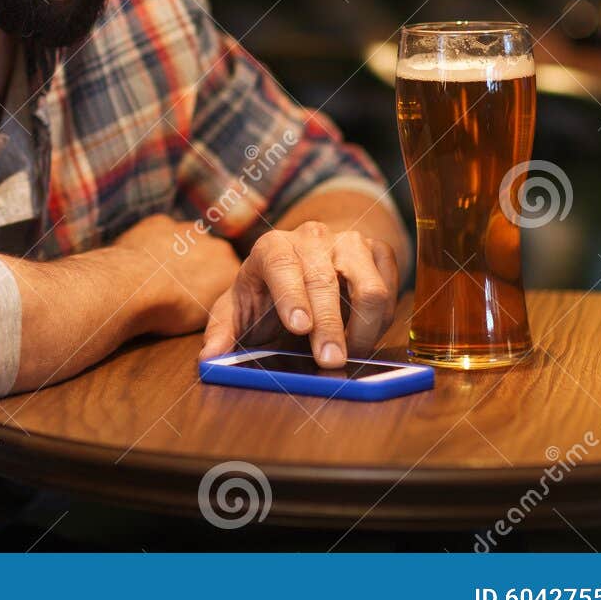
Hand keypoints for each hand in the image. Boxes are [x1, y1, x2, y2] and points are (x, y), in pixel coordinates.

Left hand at [115, 214, 241, 336]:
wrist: (136, 287)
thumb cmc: (170, 309)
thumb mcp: (204, 318)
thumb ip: (213, 300)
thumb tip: (207, 299)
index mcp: (230, 268)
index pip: (230, 275)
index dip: (214, 286)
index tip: (199, 296)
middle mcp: (214, 244)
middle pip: (210, 253)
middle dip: (198, 264)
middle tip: (178, 285)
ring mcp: (186, 230)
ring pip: (186, 239)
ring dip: (176, 251)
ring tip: (157, 274)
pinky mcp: (159, 222)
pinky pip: (160, 231)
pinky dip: (153, 242)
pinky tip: (142, 259)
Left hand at [198, 223, 399, 367]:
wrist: (307, 265)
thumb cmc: (268, 293)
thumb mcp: (239, 310)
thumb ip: (222, 332)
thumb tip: (209, 359)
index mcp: (272, 246)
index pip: (281, 264)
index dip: (292, 294)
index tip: (299, 326)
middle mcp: (312, 237)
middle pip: (326, 281)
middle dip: (329, 327)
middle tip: (330, 362)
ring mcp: (350, 242)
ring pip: (369, 286)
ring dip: (362, 328)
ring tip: (348, 354)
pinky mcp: (379, 252)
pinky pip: (391, 289)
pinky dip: (380, 321)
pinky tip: (361, 336)